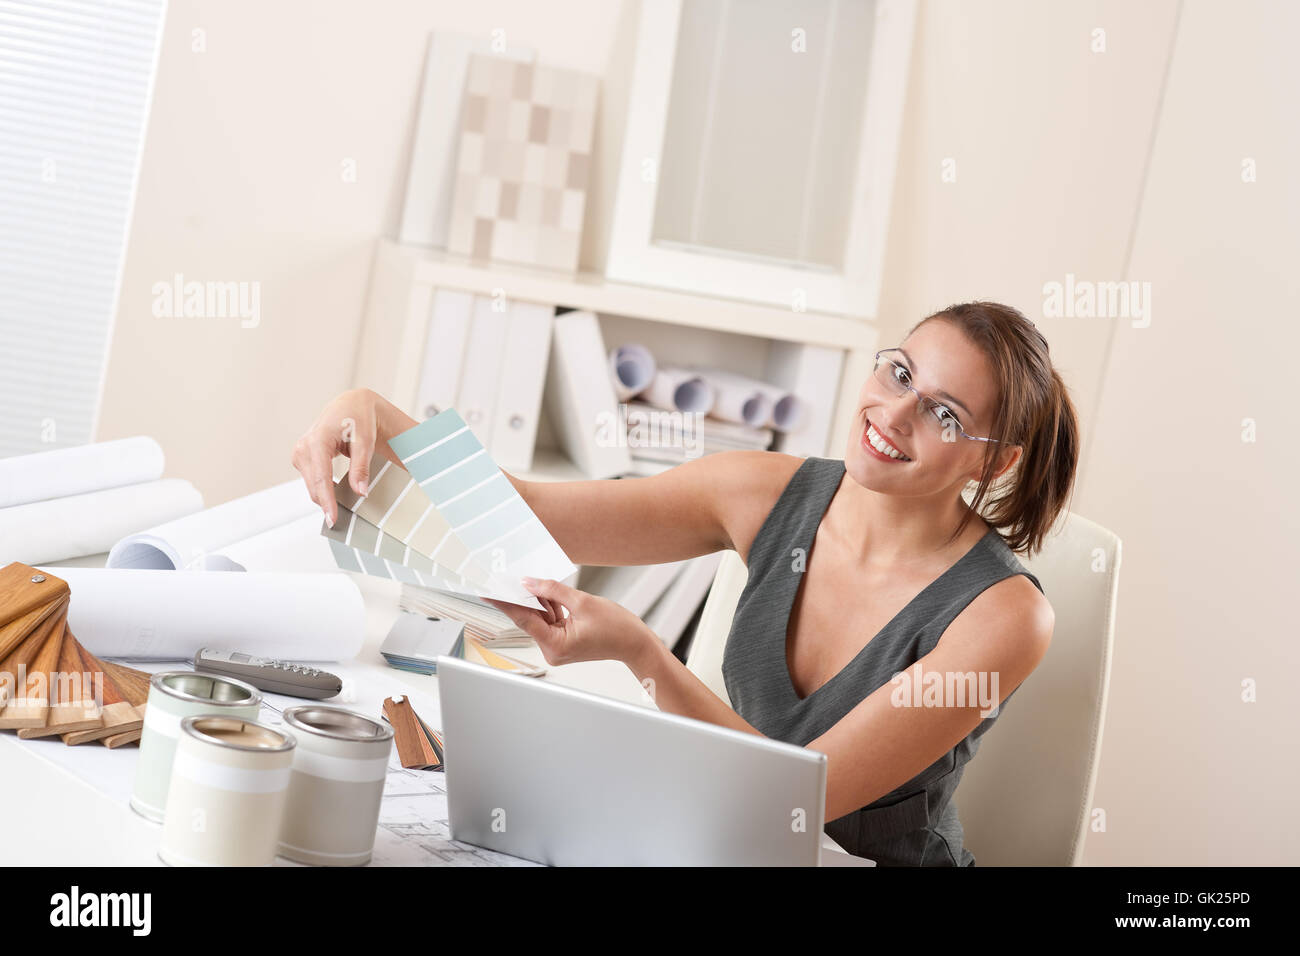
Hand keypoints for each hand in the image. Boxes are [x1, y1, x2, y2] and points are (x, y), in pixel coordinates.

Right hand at [291, 388, 406, 526]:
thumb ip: (361, 467)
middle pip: (314, 485)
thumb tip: (360, 492)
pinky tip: (335, 494)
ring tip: (341, 509)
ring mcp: (300, 453)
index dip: (327, 501)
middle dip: (327, 503)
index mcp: (317, 440)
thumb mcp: (365, 441)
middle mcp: (303, 447)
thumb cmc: (358, 418)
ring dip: (325, 496)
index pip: (321, 478)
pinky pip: (312, 480)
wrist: (351, 406)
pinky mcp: (302, 458)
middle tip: (341, 522)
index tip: (332, 519)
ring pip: (312, 485)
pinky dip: (323, 488)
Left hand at [484, 577, 656, 667]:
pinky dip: (550, 606)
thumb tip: (529, 582)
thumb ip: (553, 590)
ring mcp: (558, 647)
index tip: (488, 591)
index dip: (504, 602)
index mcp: (555, 645)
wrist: (636, 644)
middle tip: (506, 577)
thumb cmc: (617, 628)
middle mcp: (552, 650)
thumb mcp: (583, 602)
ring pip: (541, 617)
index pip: (523, 619)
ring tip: (531, 580)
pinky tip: (546, 590)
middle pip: (531, 618)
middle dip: (523, 597)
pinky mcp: (564, 641)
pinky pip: (551, 620)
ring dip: (539, 600)